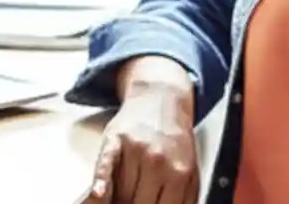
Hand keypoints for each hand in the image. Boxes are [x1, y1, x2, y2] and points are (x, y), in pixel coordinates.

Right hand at [87, 58, 199, 203]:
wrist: (160, 96)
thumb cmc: (172, 137)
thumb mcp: (189, 167)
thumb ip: (184, 196)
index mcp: (181, 172)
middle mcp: (158, 161)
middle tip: (137, 198)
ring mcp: (135, 150)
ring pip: (121, 193)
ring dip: (120, 198)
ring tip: (127, 190)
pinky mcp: (114, 140)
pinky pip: (104, 166)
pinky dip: (102, 181)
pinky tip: (99, 193)